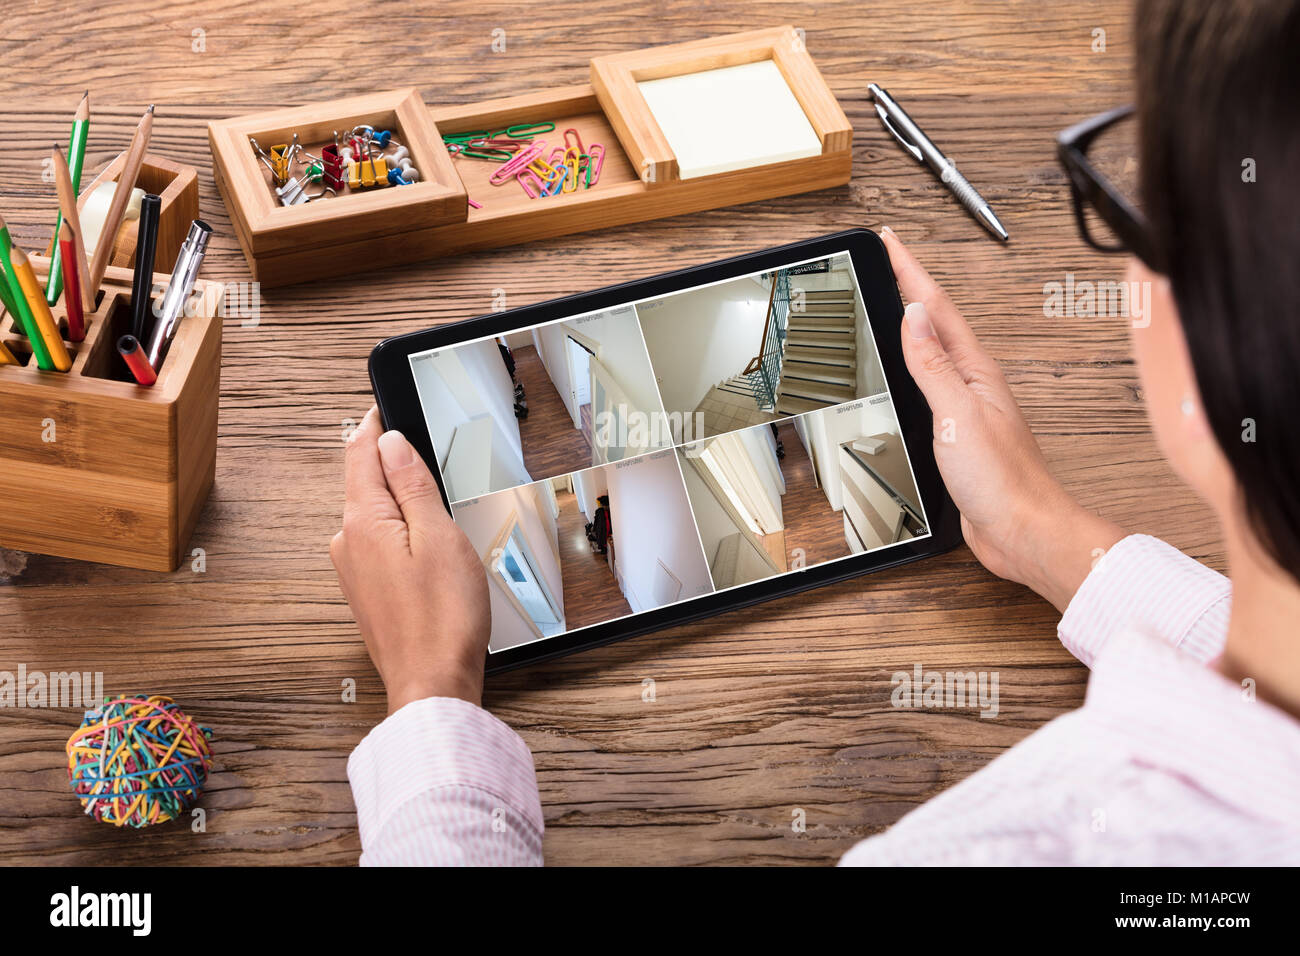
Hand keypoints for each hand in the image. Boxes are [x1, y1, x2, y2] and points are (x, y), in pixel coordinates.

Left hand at [331, 407, 491, 711]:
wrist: (433, 684)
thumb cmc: (442, 619)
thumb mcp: (438, 536)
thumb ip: (412, 485)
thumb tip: (391, 442)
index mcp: (363, 522)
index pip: (360, 452)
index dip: (376, 423)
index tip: (387, 401)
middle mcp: (348, 544)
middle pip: (366, 481)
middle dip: (392, 460)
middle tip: (423, 442)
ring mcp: (354, 571)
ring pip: (375, 513)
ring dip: (400, 497)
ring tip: (433, 492)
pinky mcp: (368, 592)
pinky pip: (380, 542)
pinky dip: (401, 528)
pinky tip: (427, 540)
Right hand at [881, 227, 1125, 611]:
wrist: (1023, 531)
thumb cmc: (1003, 480)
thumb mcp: (958, 414)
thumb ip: (932, 366)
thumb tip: (912, 316)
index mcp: (974, 370)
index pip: (935, 306)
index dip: (909, 271)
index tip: (888, 241)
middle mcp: (971, 383)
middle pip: (934, 322)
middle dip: (908, 287)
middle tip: (885, 259)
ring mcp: (965, 408)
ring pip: (932, 353)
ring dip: (910, 324)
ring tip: (891, 301)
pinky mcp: (957, 435)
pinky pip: (928, 387)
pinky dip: (910, 367)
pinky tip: (904, 370)